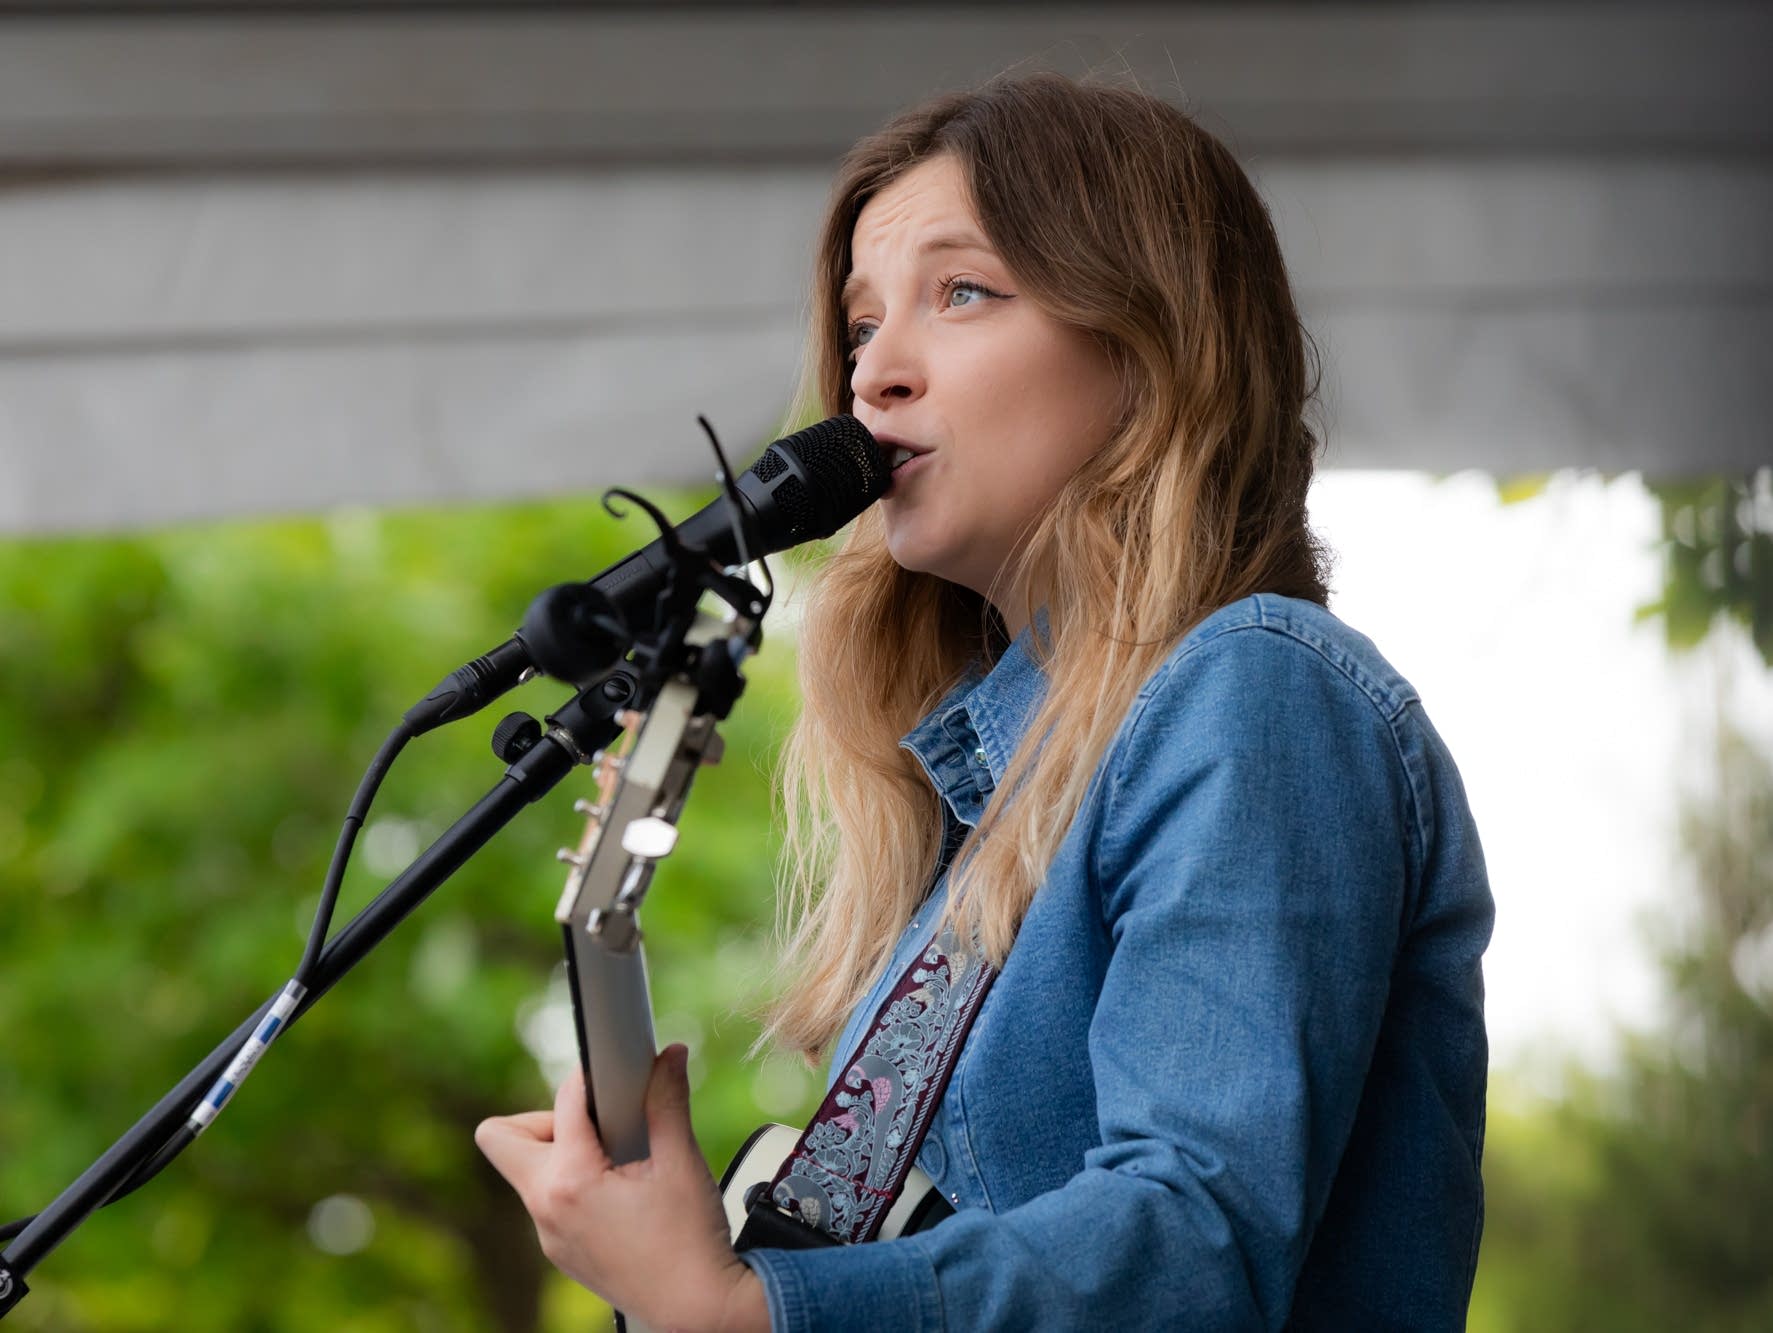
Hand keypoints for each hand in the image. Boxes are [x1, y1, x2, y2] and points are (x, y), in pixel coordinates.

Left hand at [475, 1046, 769, 1331]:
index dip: (593, 1078)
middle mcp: (546, 1210)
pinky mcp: (561, 1250)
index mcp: (570, 1182)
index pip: (565, 1103)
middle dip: (543, 1118)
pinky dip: (572, 1183)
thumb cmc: (689, 1244)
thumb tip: (670, 1057)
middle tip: (594, 1124)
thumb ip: (667, 1102)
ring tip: (615, 1157)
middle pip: (501, 1136)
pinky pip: (547, 1201)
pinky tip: (618, 1189)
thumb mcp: (681, 1162)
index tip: (618, 1073)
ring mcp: (549, 1234)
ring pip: (527, 1171)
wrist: (696, 1308)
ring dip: (561, 1151)